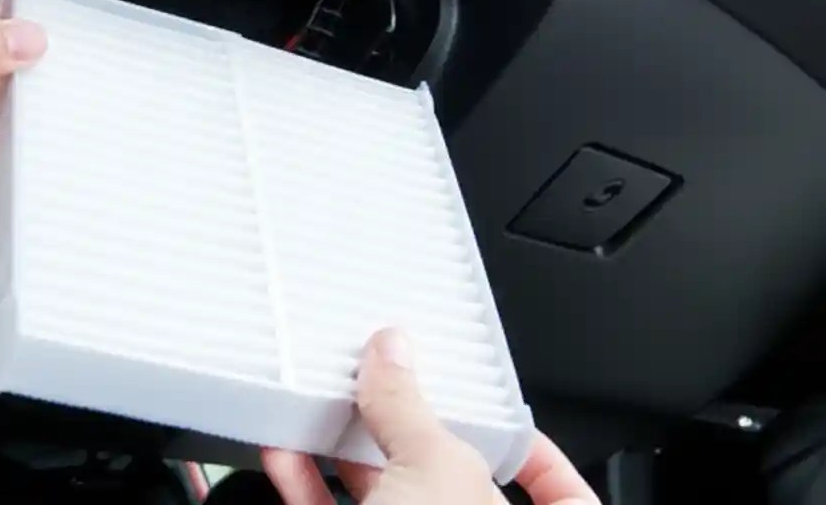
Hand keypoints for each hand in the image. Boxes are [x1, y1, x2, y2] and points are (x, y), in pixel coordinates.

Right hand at [262, 329, 600, 504]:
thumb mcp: (434, 473)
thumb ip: (411, 408)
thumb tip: (392, 354)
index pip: (559, 495)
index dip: (541, 456)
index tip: (505, 418)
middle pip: (449, 484)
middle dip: (411, 432)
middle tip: (383, 385)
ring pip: (384, 502)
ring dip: (347, 454)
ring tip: (321, 406)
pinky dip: (307, 486)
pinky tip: (286, 452)